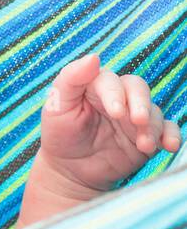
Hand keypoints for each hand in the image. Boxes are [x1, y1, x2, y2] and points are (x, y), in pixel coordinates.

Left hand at [38, 52, 181, 194]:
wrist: (70, 170)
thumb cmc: (60, 134)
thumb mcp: (57, 107)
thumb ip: (70, 80)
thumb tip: (93, 57)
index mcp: (98, 86)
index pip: (112, 81)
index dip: (116, 94)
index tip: (115, 111)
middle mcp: (121, 97)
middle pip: (139, 90)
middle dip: (141, 105)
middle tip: (138, 120)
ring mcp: (135, 117)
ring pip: (154, 112)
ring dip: (153, 126)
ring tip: (144, 145)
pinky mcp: (148, 135)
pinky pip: (168, 130)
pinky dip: (172, 135)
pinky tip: (168, 145)